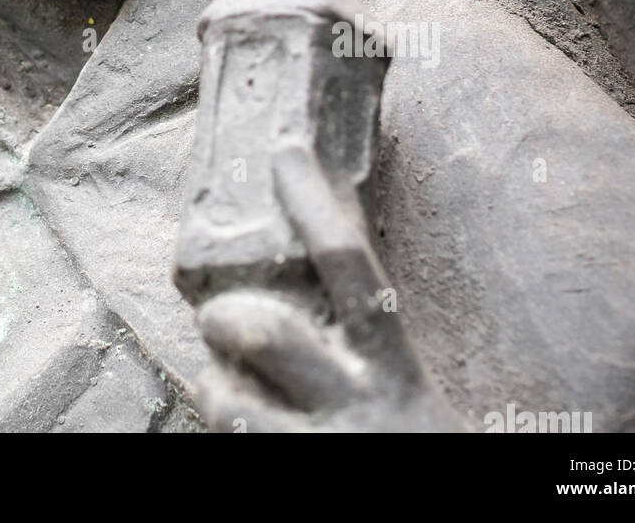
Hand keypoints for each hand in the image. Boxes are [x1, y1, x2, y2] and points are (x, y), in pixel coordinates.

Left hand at [195, 142, 464, 432]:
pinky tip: (249, 429)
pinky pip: (229, 445)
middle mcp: (357, 407)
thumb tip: (311, 277)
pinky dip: (225, 428)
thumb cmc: (419, 449)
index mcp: (394, 370)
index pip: (352, 267)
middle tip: (219, 318)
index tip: (284, 150)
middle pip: (265, 329)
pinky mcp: (288, 483)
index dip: (315, 205)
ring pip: (226, 398)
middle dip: (225, 314)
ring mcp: (320, 453)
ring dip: (214, 387)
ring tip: (228, 389)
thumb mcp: (409, 390)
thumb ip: (369, 341)